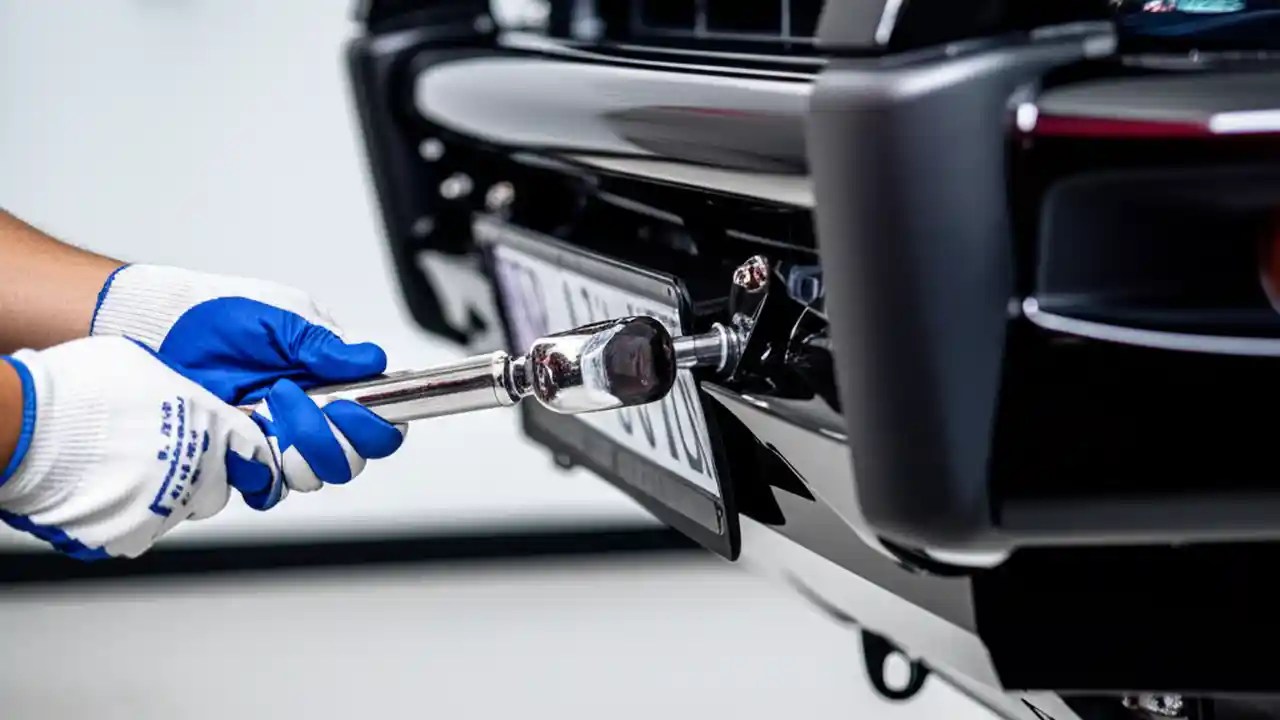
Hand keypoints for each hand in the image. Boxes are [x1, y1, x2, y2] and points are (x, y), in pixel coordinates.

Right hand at [0, 337, 278, 558]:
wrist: (26, 427)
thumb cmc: (81, 389)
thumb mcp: (147, 366)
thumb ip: (182, 391)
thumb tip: (187, 397)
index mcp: (211, 430)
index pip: (255, 454)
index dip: (248, 456)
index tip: (246, 462)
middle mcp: (197, 475)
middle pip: (217, 488)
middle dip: (199, 476)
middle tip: (160, 457)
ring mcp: (164, 510)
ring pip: (175, 510)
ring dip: (157, 494)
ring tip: (115, 466)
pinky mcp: (129, 537)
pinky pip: (136, 530)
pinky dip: (123, 515)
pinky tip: (98, 488)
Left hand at [89, 264, 404, 508]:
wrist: (163, 333)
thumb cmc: (221, 320)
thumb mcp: (281, 322)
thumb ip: (326, 347)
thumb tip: (373, 360)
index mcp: (335, 388)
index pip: (380, 426)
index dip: (375, 427)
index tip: (350, 405)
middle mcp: (313, 422)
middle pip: (351, 461)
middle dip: (329, 435)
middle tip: (297, 397)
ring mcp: (279, 444)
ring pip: (313, 476)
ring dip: (296, 444)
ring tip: (267, 404)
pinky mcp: (243, 460)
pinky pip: (267, 488)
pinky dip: (261, 471)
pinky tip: (245, 433)